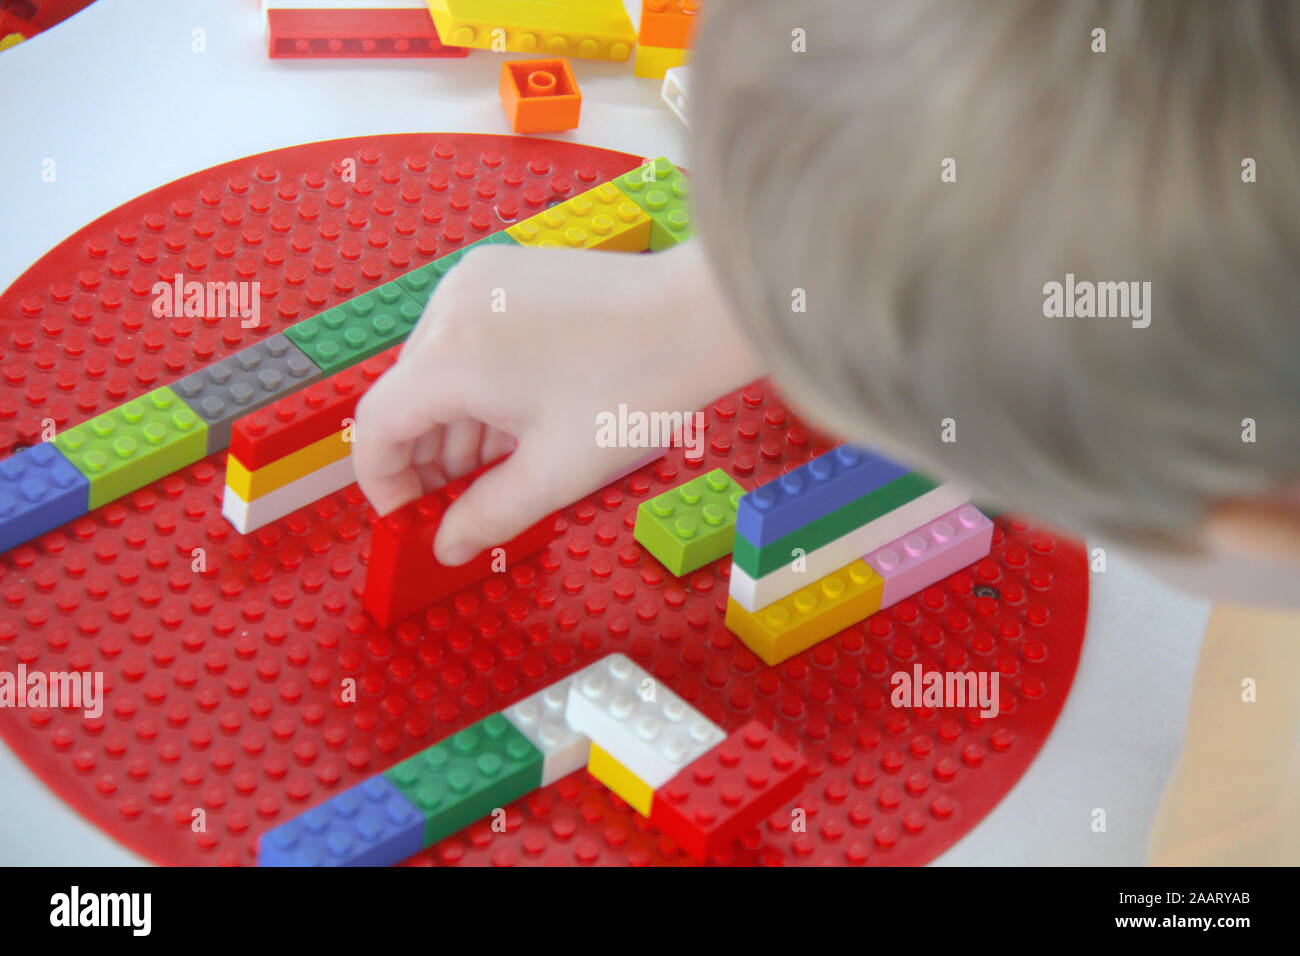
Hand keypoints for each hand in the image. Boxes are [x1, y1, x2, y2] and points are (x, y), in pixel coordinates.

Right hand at [353, 240, 760, 564]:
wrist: (698, 318)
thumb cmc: (637, 386)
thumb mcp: (554, 472)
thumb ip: (487, 515)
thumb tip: (446, 546)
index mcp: (450, 353)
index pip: (375, 426)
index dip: (384, 483)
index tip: (408, 517)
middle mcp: (452, 305)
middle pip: (407, 396)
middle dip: (427, 457)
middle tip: (458, 504)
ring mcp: (478, 282)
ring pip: (437, 369)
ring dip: (456, 424)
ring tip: (501, 467)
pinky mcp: (506, 273)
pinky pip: (467, 339)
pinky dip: (478, 386)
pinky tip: (518, 423)